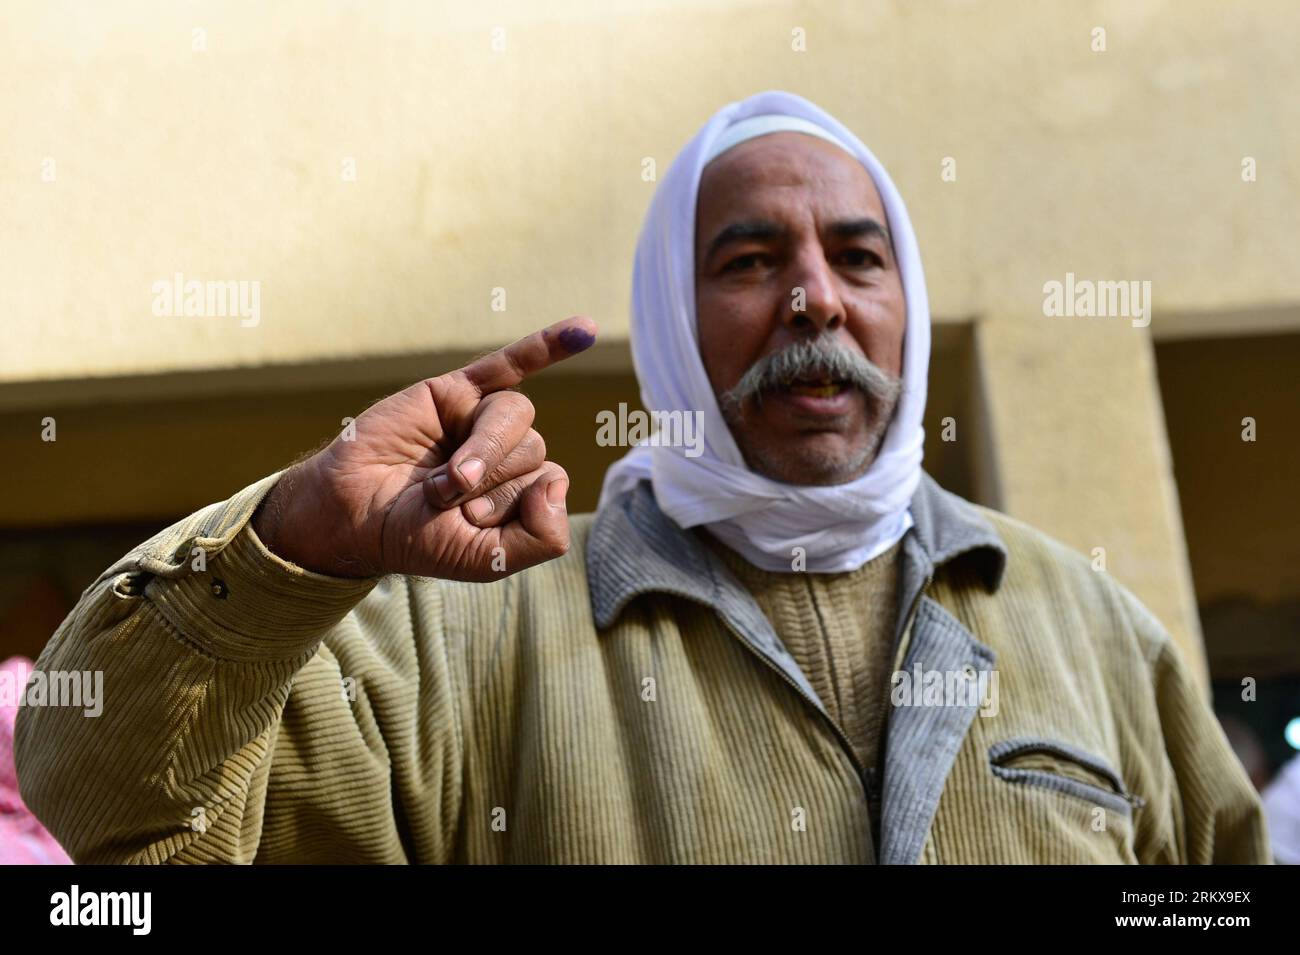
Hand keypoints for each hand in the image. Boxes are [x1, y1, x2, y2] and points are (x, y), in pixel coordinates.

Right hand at [253, 316, 597, 580]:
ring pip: (517, 416)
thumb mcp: (487, 560)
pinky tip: (584, 330)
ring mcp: (482, 418)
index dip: (513, 508)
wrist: (351, 513)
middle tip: (443, 501)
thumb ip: (541, 537)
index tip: (467, 524)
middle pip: (534, 449)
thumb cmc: (418, 539)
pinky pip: (510, 362)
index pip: (551, 484)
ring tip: (444, 479)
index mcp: (523, 489)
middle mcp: (509, 452)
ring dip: (482, 451)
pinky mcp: (455, 390)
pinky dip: (549, 343)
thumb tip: (559, 480)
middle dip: (490, 482)